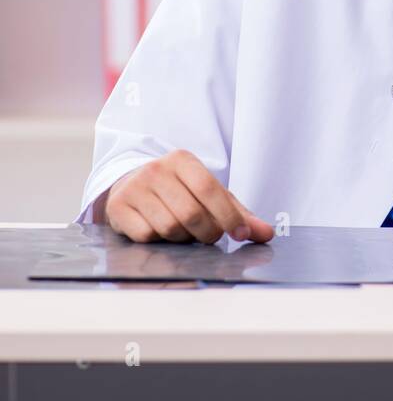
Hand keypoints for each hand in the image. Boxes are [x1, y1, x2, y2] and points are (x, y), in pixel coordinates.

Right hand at [104, 150, 273, 244]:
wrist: (132, 185)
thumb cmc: (178, 192)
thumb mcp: (208, 195)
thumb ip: (238, 213)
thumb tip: (266, 234)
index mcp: (182, 160)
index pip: (209, 188)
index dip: (227, 214)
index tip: (241, 234)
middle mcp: (156, 170)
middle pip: (191, 214)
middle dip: (207, 233)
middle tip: (210, 236)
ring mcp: (135, 188)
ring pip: (170, 228)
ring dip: (183, 238)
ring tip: (184, 230)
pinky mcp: (118, 207)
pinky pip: (148, 236)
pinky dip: (159, 240)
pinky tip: (160, 230)